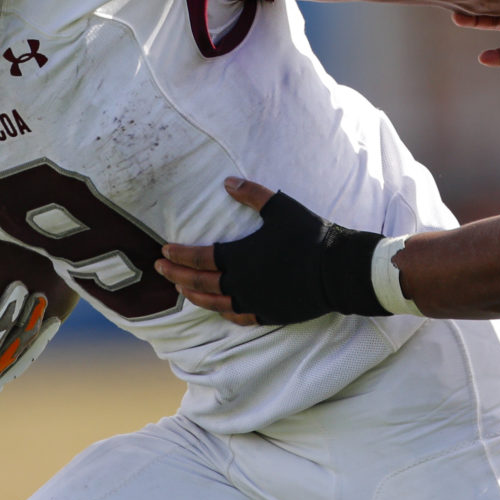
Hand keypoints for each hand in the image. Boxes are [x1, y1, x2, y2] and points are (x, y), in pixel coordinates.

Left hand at [157, 179, 384, 325]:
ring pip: (214, 303)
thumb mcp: (280, 207)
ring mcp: (254, 301)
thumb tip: (227, 182)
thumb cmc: (310, 236)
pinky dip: (222, 312)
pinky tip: (217, 308)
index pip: (199, 257)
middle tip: (160, 269)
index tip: (163, 251)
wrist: (339, 271)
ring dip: (194, 296)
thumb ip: (251, 194)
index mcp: (240, 256)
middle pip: (199, 282)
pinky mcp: (268, 313)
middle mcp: (241, 283)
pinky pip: (238, 316)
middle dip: (176, 275)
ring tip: (181, 290)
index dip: (179, 254)